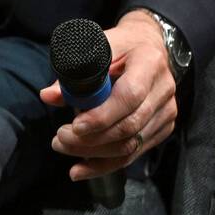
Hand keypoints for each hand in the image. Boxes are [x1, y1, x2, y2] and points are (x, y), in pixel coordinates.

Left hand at [39, 9, 177, 180]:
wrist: (150, 46)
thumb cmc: (120, 45)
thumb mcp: (97, 46)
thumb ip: (73, 70)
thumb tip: (48, 96)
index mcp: (149, 63)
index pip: (130, 96)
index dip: (102, 116)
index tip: (75, 127)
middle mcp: (164, 89)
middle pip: (130, 126)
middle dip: (92, 139)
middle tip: (59, 139)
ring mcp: (167, 111)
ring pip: (132, 144)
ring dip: (94, 154)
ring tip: (63, 148)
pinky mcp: (163, 127)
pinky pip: (135, 152)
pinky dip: (106, 163)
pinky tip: (81, 169)